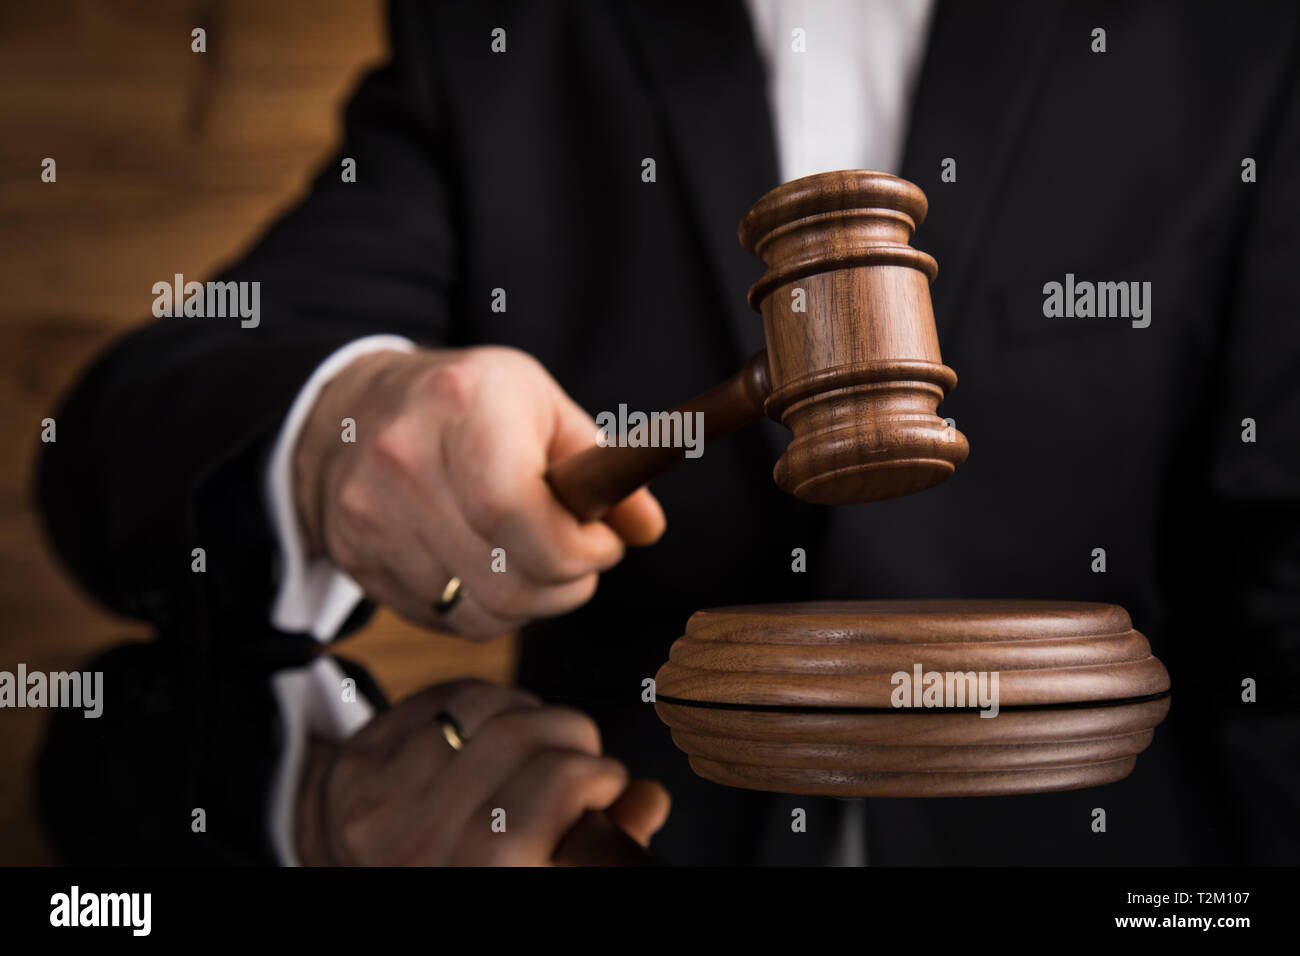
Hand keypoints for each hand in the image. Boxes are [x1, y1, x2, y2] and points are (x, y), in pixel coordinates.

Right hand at [293, 346, 665, 638]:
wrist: (351, 412)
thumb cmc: (468, 404)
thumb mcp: (542, 405)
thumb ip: (603, 464)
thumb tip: (645, 529)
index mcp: (461, 405)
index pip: (516, 511)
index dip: (575, 549)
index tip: (602, 544)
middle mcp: (403, 460)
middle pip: (505, 581)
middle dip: (566, 583)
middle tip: (577, 555)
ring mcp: (371, 517)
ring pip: (481, 614)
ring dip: (530, 602)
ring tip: (535, 559)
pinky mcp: (357, 561)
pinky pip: (446, 621)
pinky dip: (484, 608)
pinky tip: (487, 567)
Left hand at [295, 679, 670, 865]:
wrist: (375, 869)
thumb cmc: (486, 870)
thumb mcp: (548, 873)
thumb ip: (603, 844)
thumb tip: (650, 798)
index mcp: (476, 882)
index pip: (542, 794)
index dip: (589, 774)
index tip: (608, 780)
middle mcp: (416, 853)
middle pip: (512, 740)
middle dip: (568, 731)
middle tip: (579, 753)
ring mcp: (377, 805)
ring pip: (480, 706)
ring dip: (525, 710)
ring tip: (533, 741)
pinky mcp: (358, 762)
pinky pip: (442, 695)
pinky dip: (481, 700)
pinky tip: (489, 731)